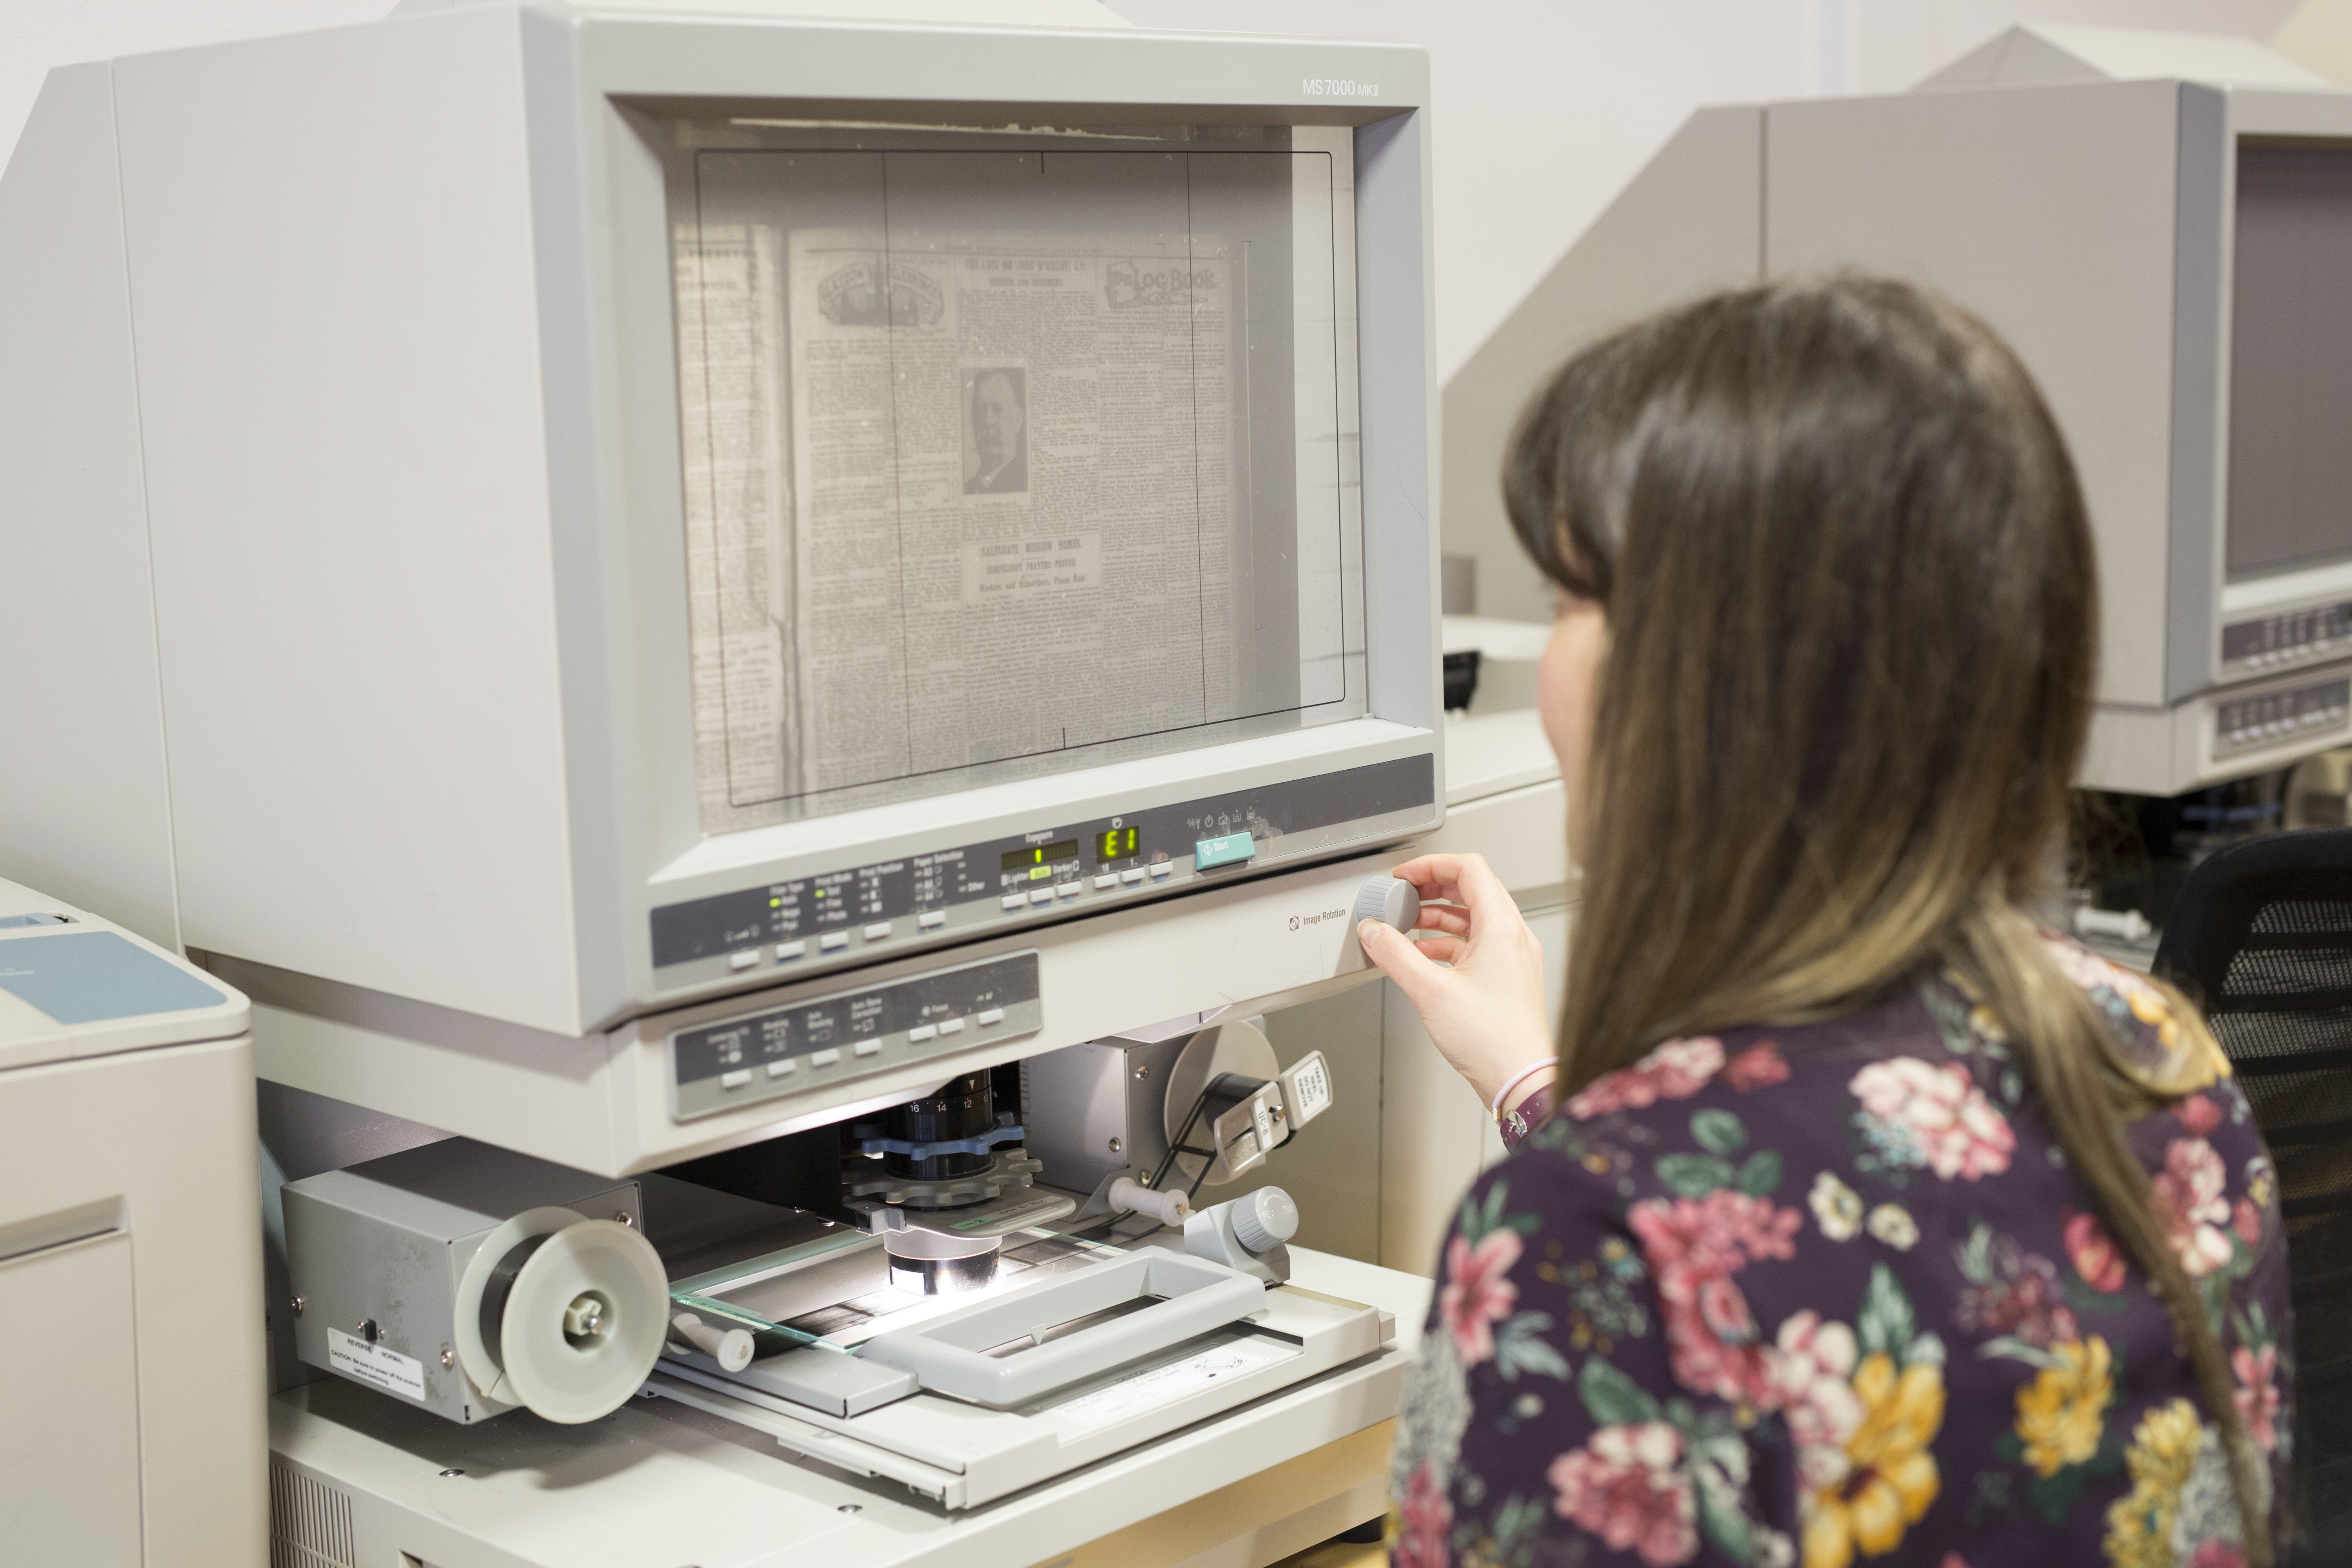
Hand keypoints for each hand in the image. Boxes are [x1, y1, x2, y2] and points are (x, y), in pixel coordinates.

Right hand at [1358, 852, 1555, 1107]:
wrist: (1521, 1080)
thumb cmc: (1493, 1040)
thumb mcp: (1430, 991)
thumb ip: (1396, 955)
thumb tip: (1374, 932)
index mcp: (1503, 928)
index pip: (1470, 869)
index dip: (1432, 865)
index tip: (1405, 875)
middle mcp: (1514, 938)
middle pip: (1473, 890)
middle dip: (1433, 888)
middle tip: (1404, 894)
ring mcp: (1514, 958)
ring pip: (1474, 919)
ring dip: (1439, 916)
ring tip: (1407, 924)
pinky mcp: (1509, 978)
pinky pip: (1477, 945)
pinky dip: (1449, 942)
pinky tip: (1423, 955)